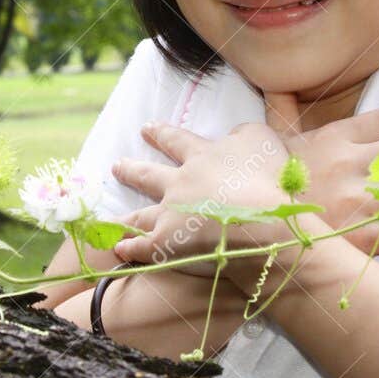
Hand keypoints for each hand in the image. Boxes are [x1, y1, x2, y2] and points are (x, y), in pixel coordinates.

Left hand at [107, 120, 317, 290]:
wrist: (265, 221)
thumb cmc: (270, 178)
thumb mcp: (260, 139)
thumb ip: (242, 134)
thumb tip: (231, 136)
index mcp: (203, 157)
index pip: (178, 141)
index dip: (162, 133)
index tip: (147, 128)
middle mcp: (180, 184)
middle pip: (149, 175)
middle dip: (132, 170)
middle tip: (116, 165)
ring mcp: (170, 215)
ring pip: (140, 216)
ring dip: (124, 217)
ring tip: (108, 220)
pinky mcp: (167, 244)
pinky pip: (143, 247)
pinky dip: (130, 248)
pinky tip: (119, 249)